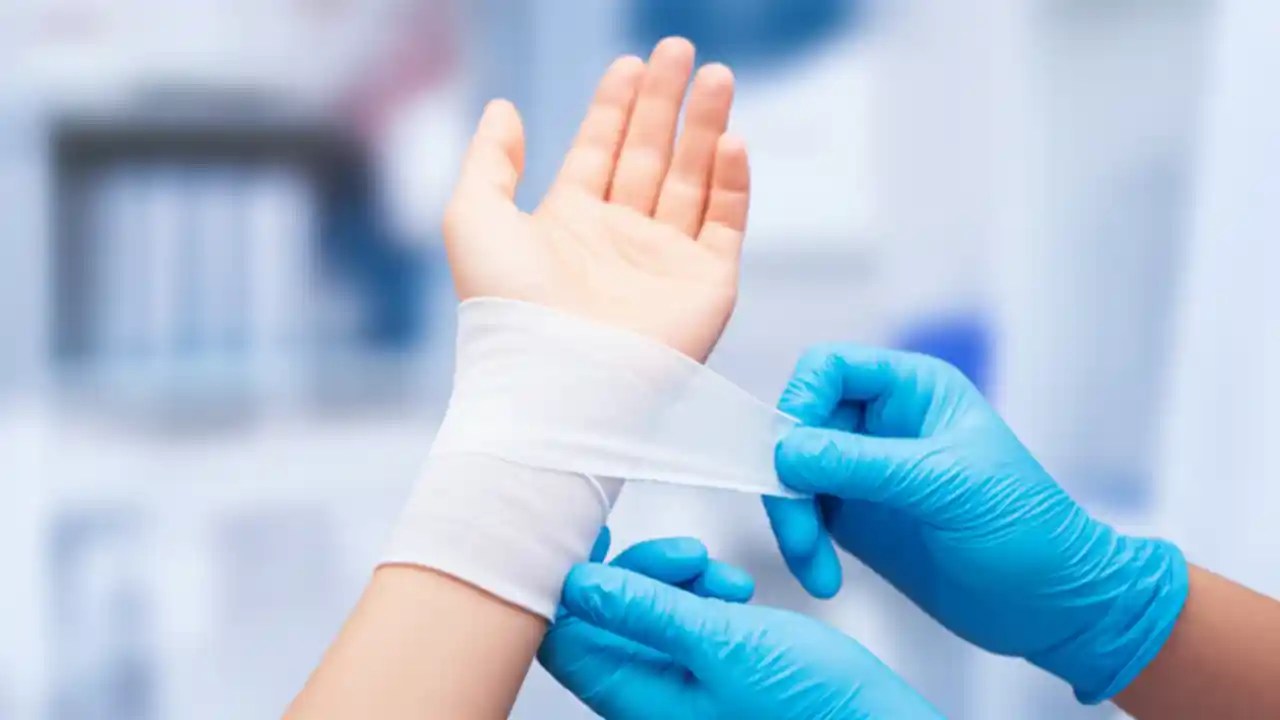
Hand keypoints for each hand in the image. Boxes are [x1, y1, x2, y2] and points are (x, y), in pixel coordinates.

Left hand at [444, 37, 749, 360]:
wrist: (555, 383)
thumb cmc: (507, 307)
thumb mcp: (474, 217)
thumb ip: (489, 158)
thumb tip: (503, 108)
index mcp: (569, 225)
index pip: (601, 151)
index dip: (615, 106)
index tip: (630, 63)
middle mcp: (620, 240)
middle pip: (651, 155)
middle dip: (666, 102)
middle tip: (681, 49)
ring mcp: (665, 264)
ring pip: (693, 181)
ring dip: (707, 128)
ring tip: (718, 76)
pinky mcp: (706, 288)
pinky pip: (725, 225)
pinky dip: (732, 183)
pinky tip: (732, 141)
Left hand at [539, 530, 940, 719]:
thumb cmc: (812, 704)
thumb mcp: (722, 641)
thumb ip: (644, 609)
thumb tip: (577, 583)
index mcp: (637, 699)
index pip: (562, 640)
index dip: (566, 584)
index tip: (590, 536)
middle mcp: (650, 696)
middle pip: (603, 620)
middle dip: (639, 573)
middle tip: (685, 557)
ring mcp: (682, 685)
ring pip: (644, 613)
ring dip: (676, 579)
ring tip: (722, 577)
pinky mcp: (713, 670)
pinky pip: (683, 621)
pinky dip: (704, 594)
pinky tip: (738, 592)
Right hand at [768, 344, 1188, 701]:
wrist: (1054, 607)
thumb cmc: (1027, 529)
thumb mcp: (945, 487)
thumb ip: (862, 464)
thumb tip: (785, 451)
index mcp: (913, 390)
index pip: (829, 367)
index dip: (801, 401)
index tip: (793, 455)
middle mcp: (881, 423)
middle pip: (797, 424)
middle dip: (788, 479)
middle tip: (800, 532)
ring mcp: (863, 472)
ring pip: (791, 475)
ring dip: (791, 522)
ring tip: (816, 570)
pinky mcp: (855, 519)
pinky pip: (803, 517)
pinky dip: (800, 546)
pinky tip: (822, 578)